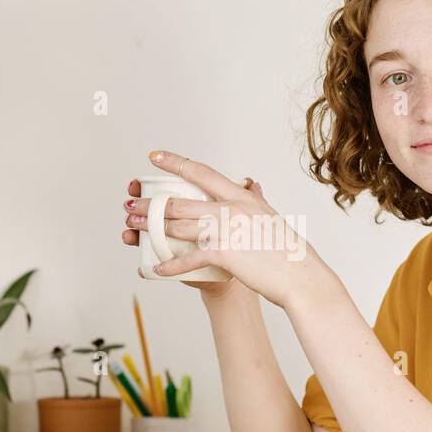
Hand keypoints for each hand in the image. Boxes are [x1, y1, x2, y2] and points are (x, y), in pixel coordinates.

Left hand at [121, 151, 330, 309]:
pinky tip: (156, 269)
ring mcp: (226, 229)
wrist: (300, 275)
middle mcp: (231, 208)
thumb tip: (248, 185)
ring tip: (134, 228)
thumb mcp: (270, 216)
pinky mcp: (223, 253)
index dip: (175, 163)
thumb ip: (253, 200)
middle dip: (151, 204)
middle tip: (131, 205)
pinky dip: (169, 266)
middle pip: (180, 202)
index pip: (202, 172)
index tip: (155, 156)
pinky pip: (188, 258)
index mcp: (241, 196)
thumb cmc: (288, 250)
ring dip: (151, 228)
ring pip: (178, 226)